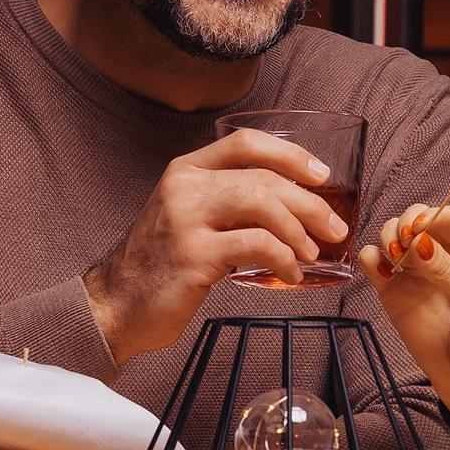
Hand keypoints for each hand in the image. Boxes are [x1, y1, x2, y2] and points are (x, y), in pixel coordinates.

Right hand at [84, 129, 348, 365]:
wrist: (115, 306)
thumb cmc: (161, 266)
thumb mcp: (189, 218)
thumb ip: (227, 203)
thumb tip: (293, 206)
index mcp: (185, 171)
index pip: (245, 142)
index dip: (290, 154)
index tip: (321, 175)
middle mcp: (184, 187)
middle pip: (263, 176)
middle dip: (309, 202)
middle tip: (334, 227)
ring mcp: (186, 220)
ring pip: (262, 204)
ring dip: (299, 229)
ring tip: (313, 252)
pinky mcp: (194, 256)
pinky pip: (257, 245)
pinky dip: (284, 258)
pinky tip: (290, 274)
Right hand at [358, 205, 449, 416]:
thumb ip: (447, 271)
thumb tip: (419, 242)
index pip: (449, 216)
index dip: (431, 217)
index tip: (418, 230)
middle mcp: (444, 251)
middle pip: (416, 218)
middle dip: (405, 224)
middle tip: (405, 244)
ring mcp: (417, 270)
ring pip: (392, 235)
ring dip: (387, 238)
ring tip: (395, 258)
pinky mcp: (394, 291)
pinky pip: (375, 264)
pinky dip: (370, 260)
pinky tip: (380, 271)